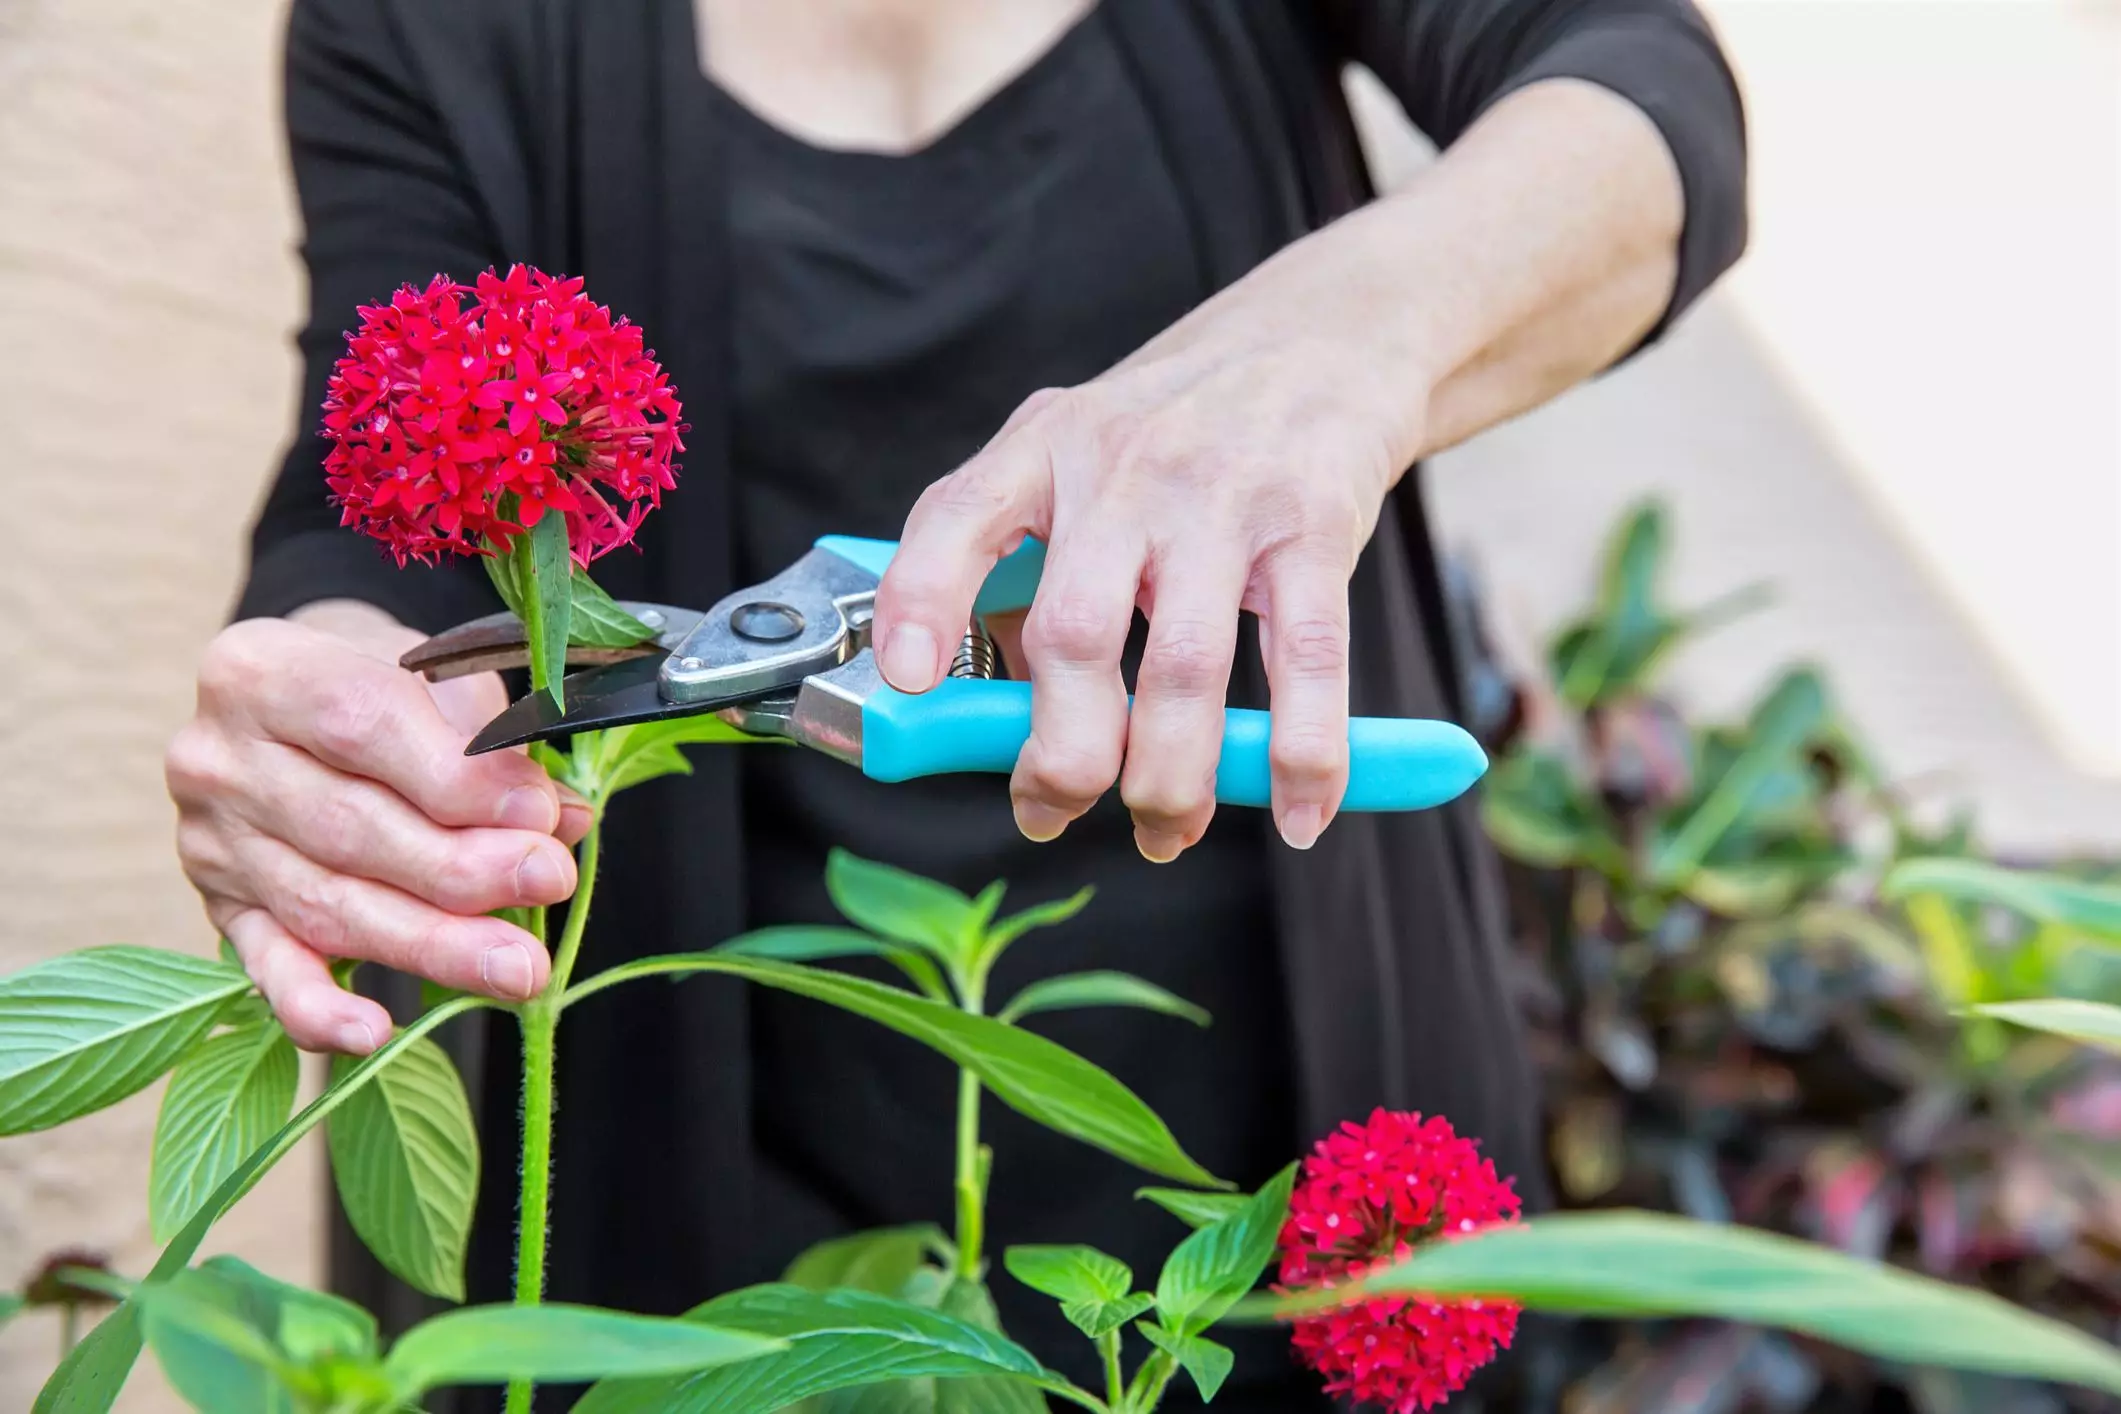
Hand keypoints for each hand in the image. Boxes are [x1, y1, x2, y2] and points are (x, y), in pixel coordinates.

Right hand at [166, 602, 590, 1052]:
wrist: (301, 705)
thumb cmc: (379, 682)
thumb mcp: (430, 671)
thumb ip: (487, 733)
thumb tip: (555, 813)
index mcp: (259, 670)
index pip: (360, 725)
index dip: (455, 778)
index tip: (537, 811)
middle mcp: (215, 757)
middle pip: (348, 828)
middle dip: (461, 868)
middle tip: (549, 882)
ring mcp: (210, 842)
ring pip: (329, 906)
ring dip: (432, 945)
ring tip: (519, 966)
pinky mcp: (221, 910)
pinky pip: (269, 971)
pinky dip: (320, 1009)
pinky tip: (375, 1033)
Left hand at [872, 271, 1425, 861]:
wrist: (1318, 338)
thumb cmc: (1174, 428)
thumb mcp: (1076, 458)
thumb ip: (1023, 564)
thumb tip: (991, 719)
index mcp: (1043, 448)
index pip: (957, 518)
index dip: (923, 602)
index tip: (907, 683)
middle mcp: (1125, 469)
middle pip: (1075, 633)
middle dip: (1065, 754)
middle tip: (1055, 810)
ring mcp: (1223, 499)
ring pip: (1186, 667)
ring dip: (1171, 778)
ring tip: (1166, 831)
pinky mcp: (1315, 528)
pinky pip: (1307, 660)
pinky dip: (1302, 754)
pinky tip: (1298, 812)